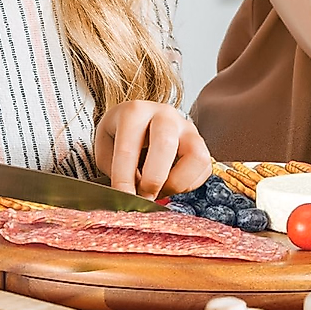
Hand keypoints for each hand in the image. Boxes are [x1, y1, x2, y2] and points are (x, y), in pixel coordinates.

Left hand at [94, 101, 212, 198]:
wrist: (141, 120)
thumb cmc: (121, 134)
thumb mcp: (106, 145)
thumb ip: (113, 167)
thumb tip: (131, 191)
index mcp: (134, 111)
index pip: (128, 147)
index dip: (124, 178)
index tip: (123, 198)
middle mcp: (164, 114)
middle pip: (165, 143)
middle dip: (153, 178)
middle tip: (144, 197)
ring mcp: (187, 126)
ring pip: (195, 156)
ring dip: (176, 182)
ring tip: (159, 190)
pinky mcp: (201, 142)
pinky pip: (204, 168)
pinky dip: (188, 184)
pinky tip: (170, 184)